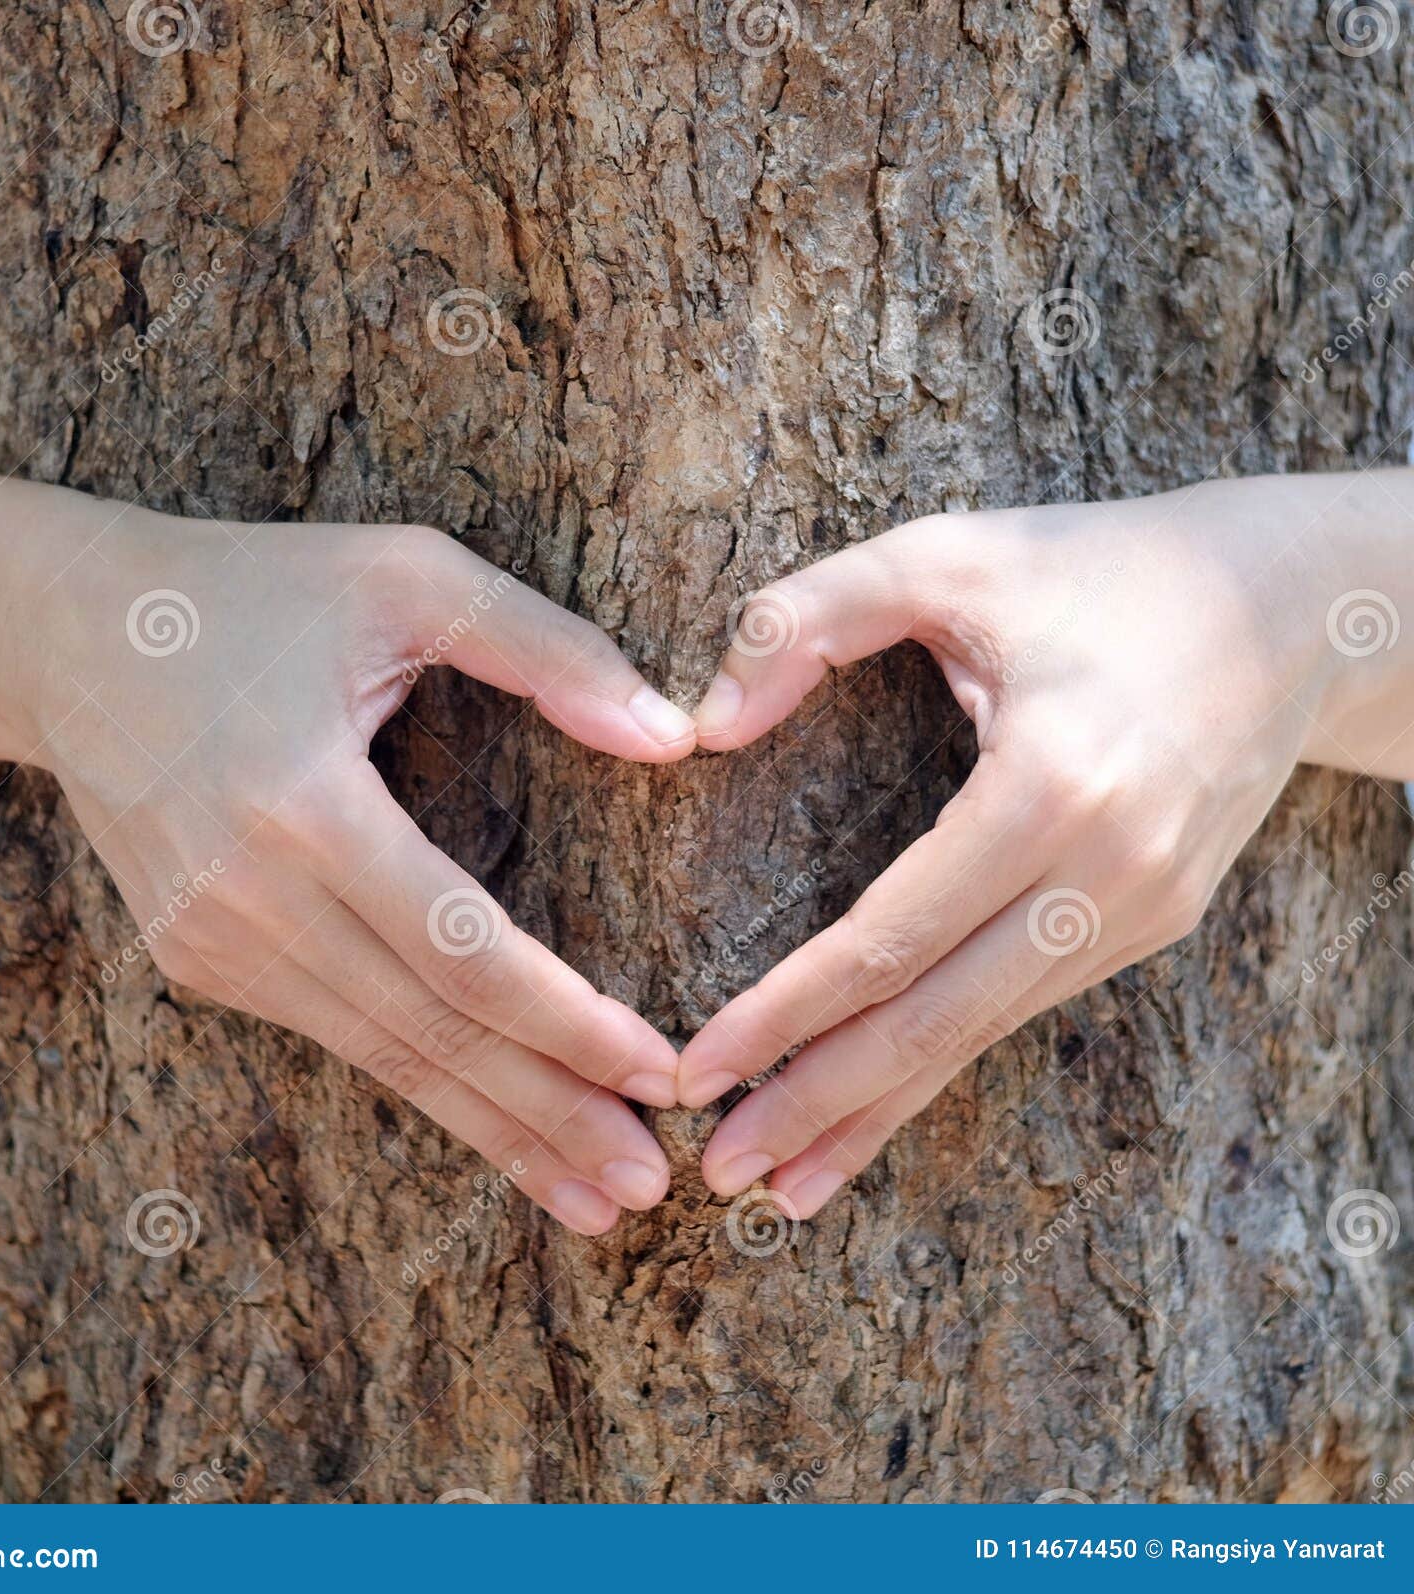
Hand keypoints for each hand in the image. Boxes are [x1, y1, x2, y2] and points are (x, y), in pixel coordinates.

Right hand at [33, 515, 694, 1233]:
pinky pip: (339, 1035)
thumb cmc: (258, 589)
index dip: (568, 1025)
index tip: (662, 1075)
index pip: (462, 952)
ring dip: (494, 1131)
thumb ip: (548, 649)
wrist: (69, 636)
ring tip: (593, 1199)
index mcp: (301, 802)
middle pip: (429, 1034)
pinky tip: (493, 1126)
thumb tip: (678, 738)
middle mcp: (246, 895)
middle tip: (649, 1190)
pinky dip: (425, 1086)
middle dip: (548, 1116)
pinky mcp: (199, 959)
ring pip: (383, 1057)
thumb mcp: (409, 575)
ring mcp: (213, 941)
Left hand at [677, 478, 1387, 1216]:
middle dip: (817, 1105)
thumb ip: (811, 617)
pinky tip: (880, 1108)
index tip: (698, 1068)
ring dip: (875, 1113)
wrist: (1294, 605)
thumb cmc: (1102, 568)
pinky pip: (1019, 1010)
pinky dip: (941, 1066)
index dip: (786, 1012)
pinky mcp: (1151, 922)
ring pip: (979, 1036)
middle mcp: (1106, 873)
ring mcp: (1140, 912)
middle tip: (716, 1172)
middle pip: (935, 1023)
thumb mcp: (949, 553)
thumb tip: (703, 722)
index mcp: (1052, 785)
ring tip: (778, 1182)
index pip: (890, 937)